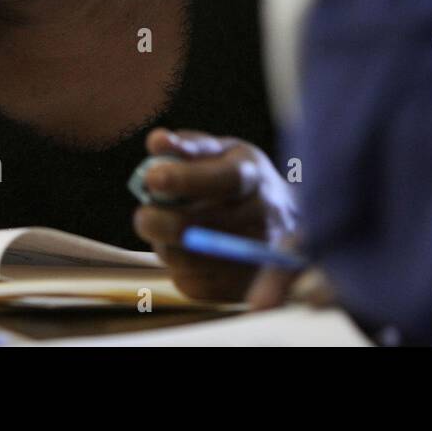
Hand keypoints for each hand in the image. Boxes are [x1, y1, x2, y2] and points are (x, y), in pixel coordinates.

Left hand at [133, 129, 298, 300]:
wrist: (288, 227)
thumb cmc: (245, 182)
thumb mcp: (226, 153)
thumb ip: (190, 146)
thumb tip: (156, 141)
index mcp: (254, 178)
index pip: (223, 179)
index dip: (185, 179)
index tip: (152, 177)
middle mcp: (260, 219)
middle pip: (197, 227)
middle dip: (158, 221)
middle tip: (144, 213)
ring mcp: (252, 256)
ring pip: (187, 258)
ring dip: (164, 244)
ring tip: (168, 230)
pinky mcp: (238, 289)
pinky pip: (191, 282)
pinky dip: (177, 266)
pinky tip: (187, 251)